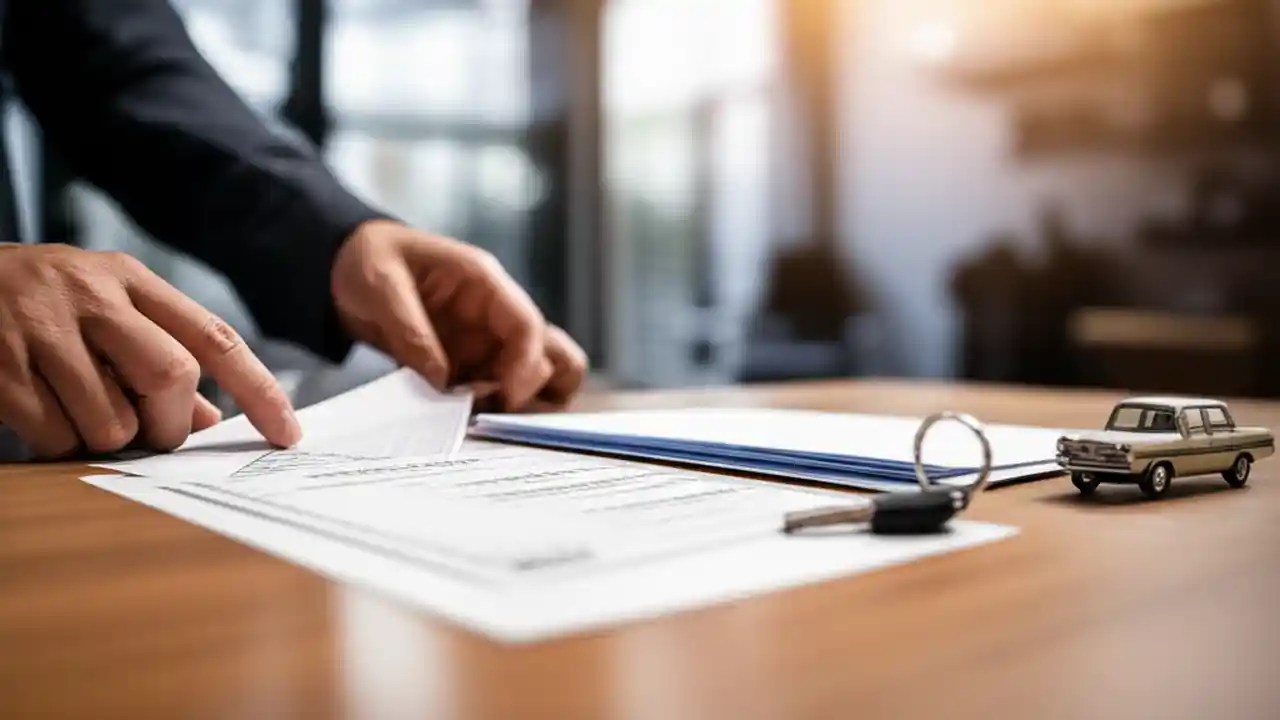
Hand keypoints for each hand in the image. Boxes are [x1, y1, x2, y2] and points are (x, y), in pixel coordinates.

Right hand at [0, 244, 299, 457]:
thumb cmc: (39, 305)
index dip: (260, 390)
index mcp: (128, 279)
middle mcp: (91, 295)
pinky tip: (43, 417)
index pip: (215, 337)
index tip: (288, 433)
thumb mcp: (104, 311)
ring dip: (107, 439)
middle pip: (171, 376)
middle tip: (150, 434)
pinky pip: (55, 435)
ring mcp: (41, 328)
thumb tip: (210, 419)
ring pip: (113, 419)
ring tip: (81, 416)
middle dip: (169, 423)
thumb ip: (160, 356)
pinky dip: (60, 445)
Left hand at [331, 221, 587, 409]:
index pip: (529, 326)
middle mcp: (496, 318)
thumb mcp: (382, 285)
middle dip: (541, 391)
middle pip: (557, 357)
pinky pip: (494, 397)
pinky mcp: (467, 369)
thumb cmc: (370, 259)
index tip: (507, 398)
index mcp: (484, 284)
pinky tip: (451, 419)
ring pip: (536, 382)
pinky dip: (484, 413)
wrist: (345, 267)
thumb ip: (411, 331)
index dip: (528, 365)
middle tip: (499, 412)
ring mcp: (486, 346)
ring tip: (474, 418)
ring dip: (518, 407)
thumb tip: (440, 380)